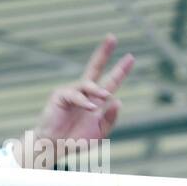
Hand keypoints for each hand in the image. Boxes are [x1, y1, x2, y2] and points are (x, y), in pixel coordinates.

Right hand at [28, 35, 134, 161]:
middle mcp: (85, 93)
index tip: (130, 57)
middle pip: (95, 68)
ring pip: (87, 83)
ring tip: (105, 96)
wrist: (56, 148)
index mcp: (97, 100)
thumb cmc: (77, 140)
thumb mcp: (100, 132)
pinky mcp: (60, 96)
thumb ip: (110, 118)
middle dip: (104, 53)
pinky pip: (74, 94)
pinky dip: (84, 100)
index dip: (120, 70)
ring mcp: (72, 92)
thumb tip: (118, 100)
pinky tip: (91, 107)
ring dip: (98, 89)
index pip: (111, 81)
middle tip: (112, 37)